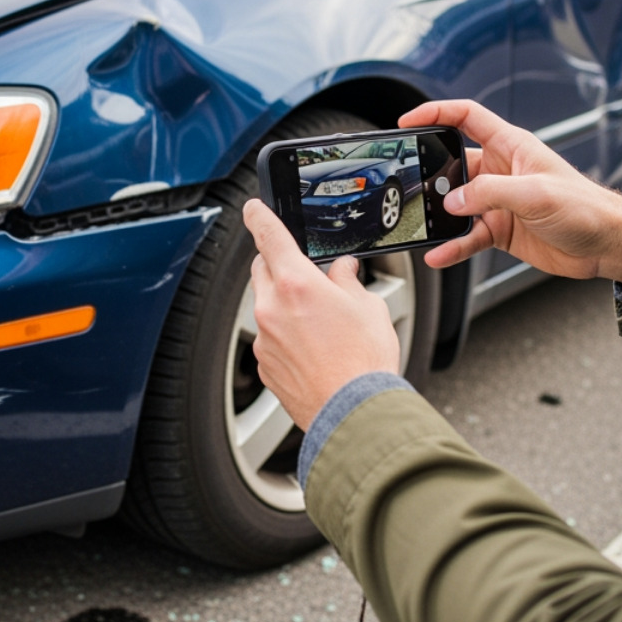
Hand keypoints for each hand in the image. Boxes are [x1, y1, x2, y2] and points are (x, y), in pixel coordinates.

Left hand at [243, 199, 402, 430]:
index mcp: (296, 283)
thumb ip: (347, 281)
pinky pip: (268, 337)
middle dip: (278, 265)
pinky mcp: (264, 365)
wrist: (354, 412)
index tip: (253, 209)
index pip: (269, 235)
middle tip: (306, 276)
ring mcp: (264, 338)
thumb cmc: (364, 362)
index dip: (259, 217)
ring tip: (320, 323)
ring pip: (265, 305)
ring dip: (283, 303)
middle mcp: (272, 308)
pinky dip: (284, 335)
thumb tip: (342, 271)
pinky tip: (313, 349)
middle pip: (262, 269)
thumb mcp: (369, 307)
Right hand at [400, 100, 621, 282]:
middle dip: (430, 176)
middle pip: (453, 164)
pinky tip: (439, 254)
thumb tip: (454, 201)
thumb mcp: (535, 193)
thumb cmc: (585, 207)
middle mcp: (501, 170)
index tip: (408, 121)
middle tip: (410, 187)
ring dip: (439, 216)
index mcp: (511, 146)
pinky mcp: (500, 228)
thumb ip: (490, 193)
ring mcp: (498, 201)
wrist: (606, 244)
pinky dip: (452, 245)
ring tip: (422, 226)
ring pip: (456, 204)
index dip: (436, 113)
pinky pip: (467, 236)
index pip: (466, 117)